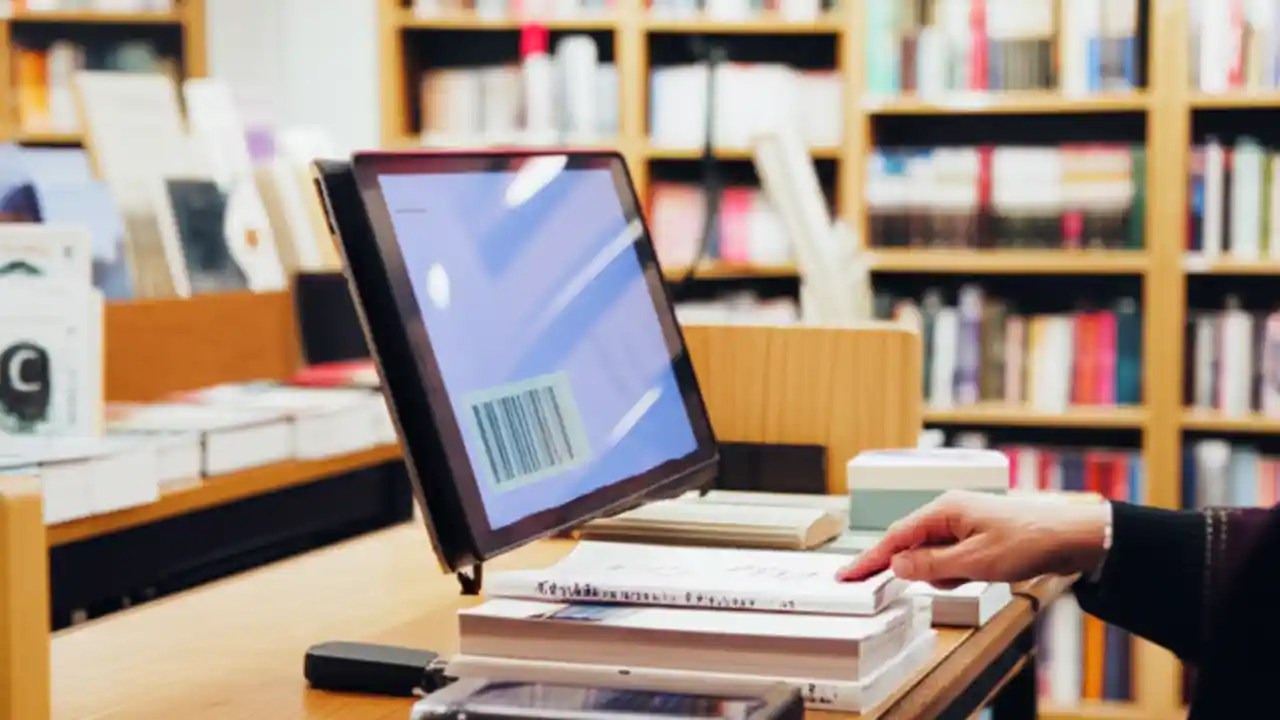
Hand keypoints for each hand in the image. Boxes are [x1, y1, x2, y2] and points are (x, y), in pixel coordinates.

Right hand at [836, 490, 1109, 585]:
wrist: (1072, 536)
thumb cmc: (1029, 540)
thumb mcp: (976, 561)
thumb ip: (931, 564)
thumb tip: (897, 565)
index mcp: (943, 510)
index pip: (895, 537)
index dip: (869, 559)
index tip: (846, 575)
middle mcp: (948, 512)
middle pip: (910, 544)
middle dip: (914, 568)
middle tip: (913, 582)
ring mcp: (962, 523)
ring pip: (932, 555)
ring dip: (943, 573)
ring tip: (975, 573)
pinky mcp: (974, 535)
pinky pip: (950, 557)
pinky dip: (958, 570)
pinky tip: (980, 572)